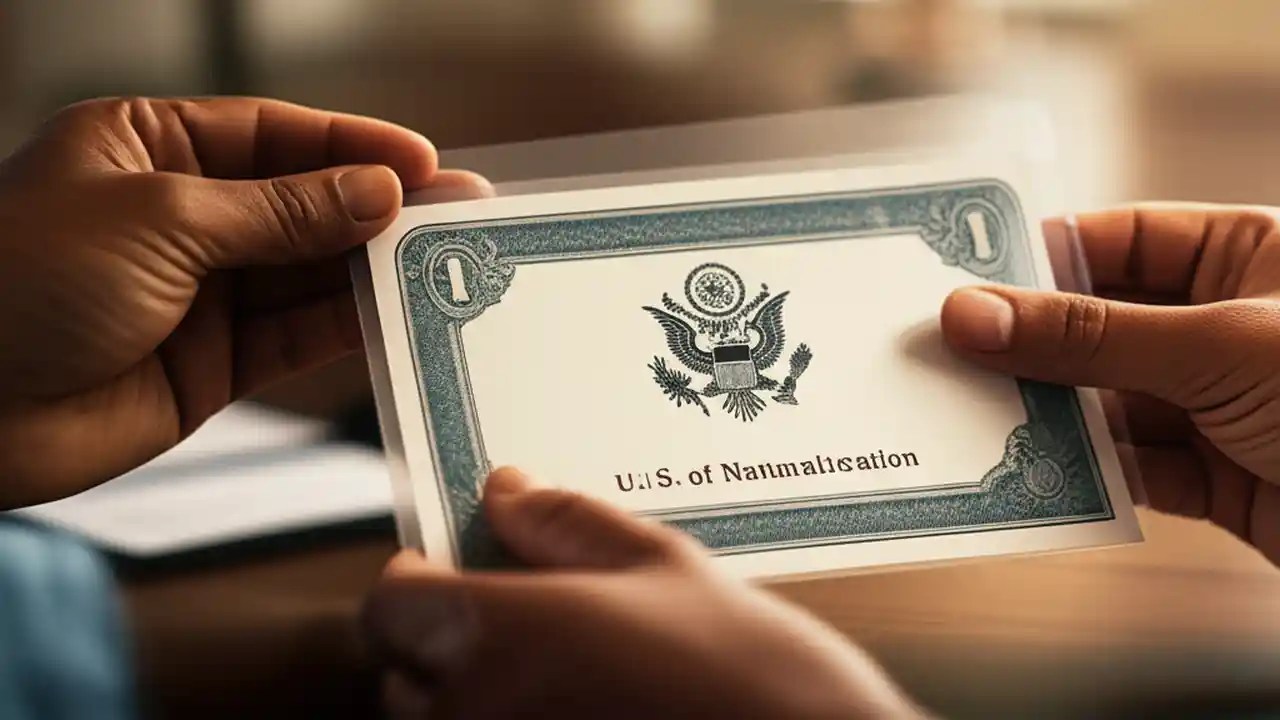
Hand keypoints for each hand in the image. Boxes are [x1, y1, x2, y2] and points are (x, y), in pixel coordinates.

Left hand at [0, 97, 489, 506]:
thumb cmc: (18, 282)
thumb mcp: (162, 218)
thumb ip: (281, 212)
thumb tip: (375, 192)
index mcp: (149, 147)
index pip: (274, 135)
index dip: (352, 145)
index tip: (422, 162)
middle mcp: (181, 215)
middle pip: (303, 204)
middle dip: (377, 210)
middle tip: (457, 214)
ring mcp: (200, 291)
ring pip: (309, 273)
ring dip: (373, 269)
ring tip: (444, 265)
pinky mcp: (213, 362)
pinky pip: (295, 335)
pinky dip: (346, 327)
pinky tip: (394, 314)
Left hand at [363, 468, 925, 719]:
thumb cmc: (753, 673)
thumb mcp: (665, 567)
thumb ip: (564, 524)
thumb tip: (505, 491)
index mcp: (499, 633)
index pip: (390, 605)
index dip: (418, 582)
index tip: (452, 570)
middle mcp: (476, 715)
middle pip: (406, 673)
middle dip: (449, 644)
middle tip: (527, 623)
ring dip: (476, 699)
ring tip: (564, 677)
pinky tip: (582, 713)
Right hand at [942, 206, 1279, 564]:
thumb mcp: (1217, 346)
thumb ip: (1089, 335)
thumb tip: (972, 315)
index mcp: (1248, 256)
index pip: (1119, 240)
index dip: (1039, 257)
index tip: (959, 279)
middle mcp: (1227, 326)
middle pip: (1100, 325)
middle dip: (1028, 344)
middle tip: (942, 354)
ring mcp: (1219, 404)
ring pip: (1106, 401)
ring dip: (1046, 414)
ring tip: (967, 417)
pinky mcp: (1218, 479)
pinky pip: (1131, 469)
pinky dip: (1085, 476)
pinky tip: (1034, 475)